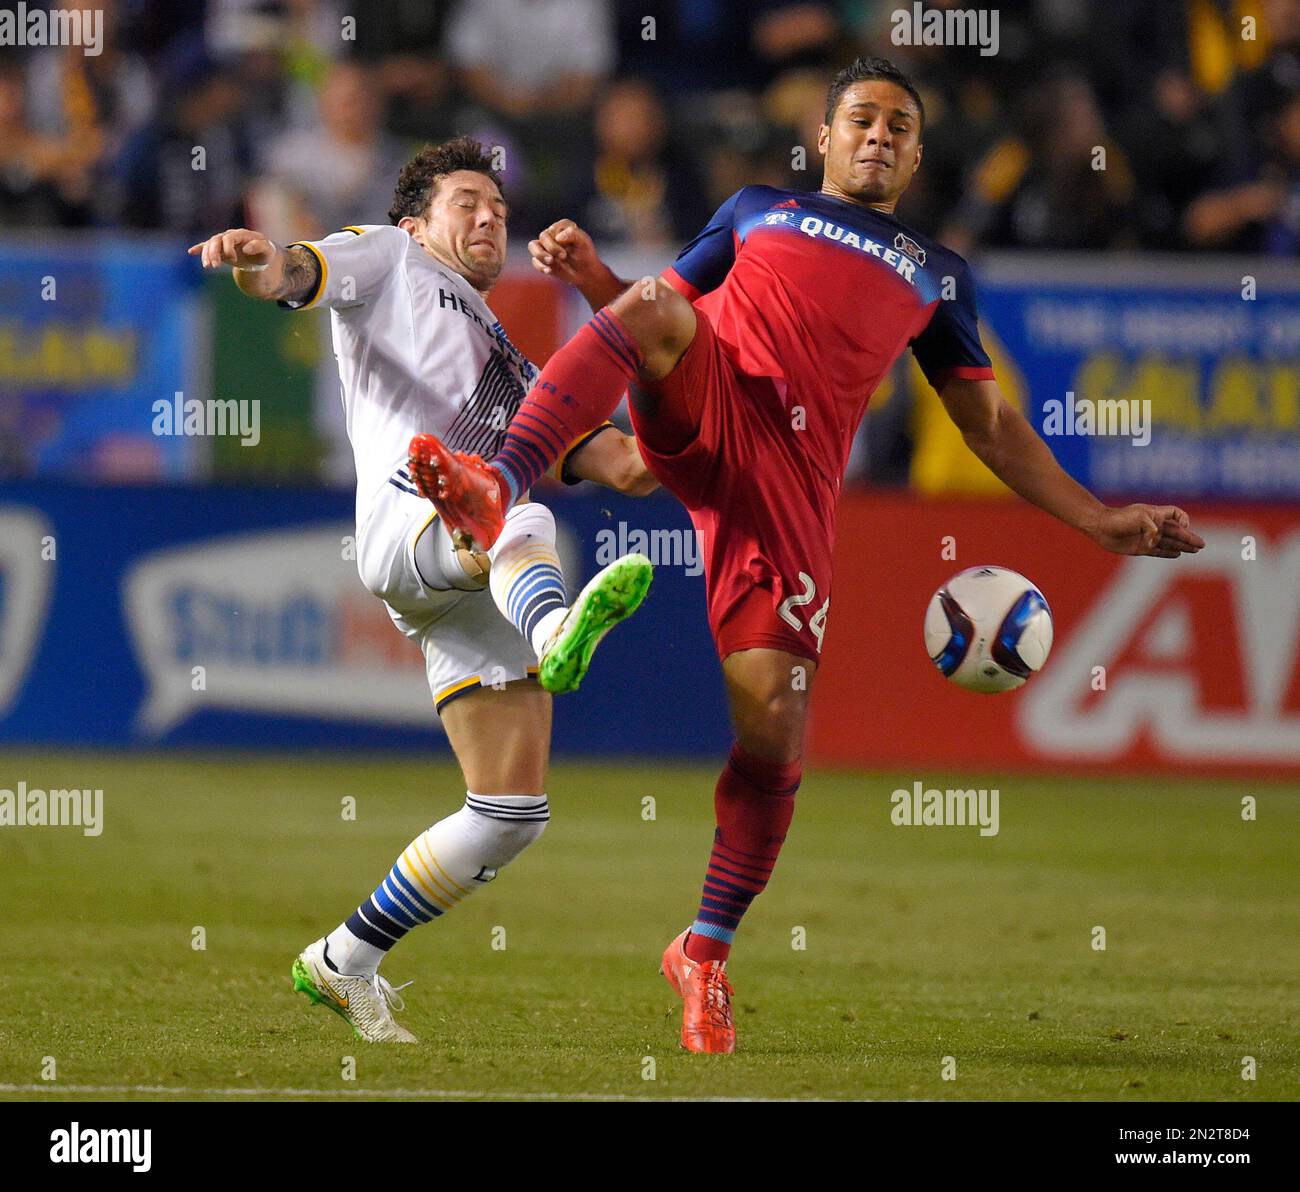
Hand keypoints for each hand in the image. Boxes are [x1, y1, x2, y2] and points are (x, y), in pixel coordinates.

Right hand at [187, 228, 276, 270]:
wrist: (260, 255)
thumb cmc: (265, 253)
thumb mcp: (267, 251)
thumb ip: (259, 247)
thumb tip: (246, 248)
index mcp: (241, 234)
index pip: (229, 238)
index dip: (228, 248)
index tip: (233, 260)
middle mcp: (230, 236)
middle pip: (216, 240)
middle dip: (214, 252)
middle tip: (214, 266)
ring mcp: (223, 241)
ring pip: (210, 244)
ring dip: (207, 254)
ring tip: (207, 266)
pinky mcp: (220, 248)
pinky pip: (207, 246)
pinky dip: (199, 249)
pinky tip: (191, 252)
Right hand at [529, 219, 601, 286]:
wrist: (585, 273)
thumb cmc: (585, 255)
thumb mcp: (583, 243)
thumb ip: (573, 235)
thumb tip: (558, 237)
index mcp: (562, 227)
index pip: (555, 228)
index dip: (559, 236)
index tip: (570, 245)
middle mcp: (551, 235)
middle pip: (543, 236)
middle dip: (552, 247)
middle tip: (563, 256)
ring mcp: (545, 247)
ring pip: (533, 246)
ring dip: (540, 254)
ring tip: (550, 261)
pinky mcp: (542, 260)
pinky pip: (535, 261)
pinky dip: (540, 266)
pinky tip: (549, 271)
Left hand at [1085, 504, 1204, 557]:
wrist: (1101, 527)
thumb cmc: (1120, 518)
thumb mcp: (1139, 517)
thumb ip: (1151, 528)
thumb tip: (1155, 541)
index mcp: (1156, 514)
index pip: (1176, 514)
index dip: (1183, 518)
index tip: (1184, 525)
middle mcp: (1154, 525)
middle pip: (1177, 531)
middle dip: (1189, 537)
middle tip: (1202, 545)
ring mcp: (1148, 537)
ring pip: (1170, 542)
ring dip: (1182, 546)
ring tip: (1195, 550)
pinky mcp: (1141, 548)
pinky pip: (1158, 551)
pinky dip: (1168, 553)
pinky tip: (1178, 554)